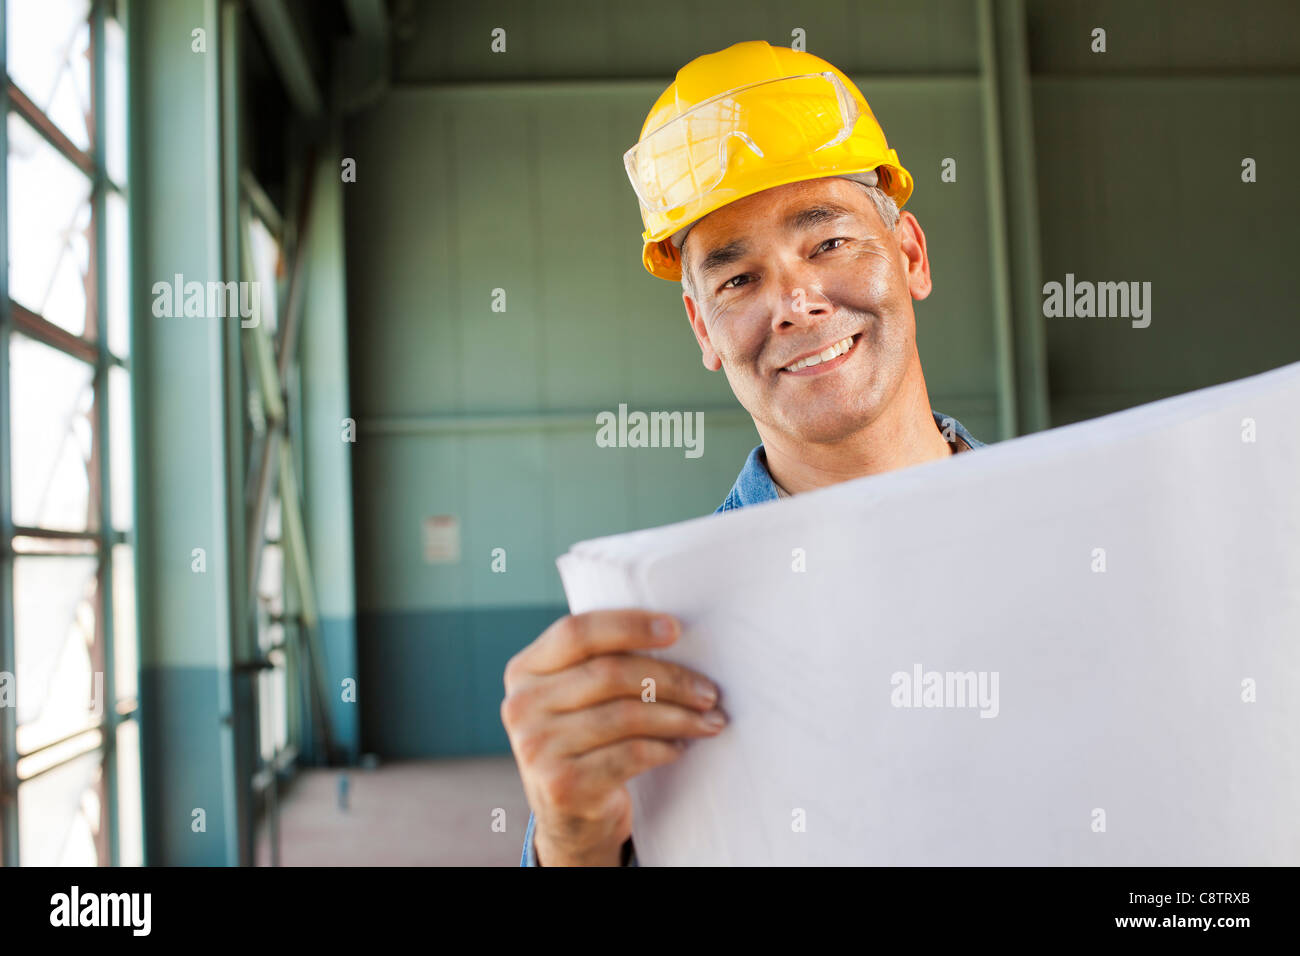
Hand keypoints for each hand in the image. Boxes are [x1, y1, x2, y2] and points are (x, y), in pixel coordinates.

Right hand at [501, 609, 726, 865]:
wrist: (570, 817)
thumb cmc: (586, 739)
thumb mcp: (577, 696)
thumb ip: (601, 662)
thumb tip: (674, 633)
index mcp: (524, 670)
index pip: (577, 632)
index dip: (629, 625)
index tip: (676, 629)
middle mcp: (521, 706)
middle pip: (608, 674)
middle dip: (670, 679)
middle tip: (709, 692)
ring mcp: (537, 747)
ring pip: (626, 716)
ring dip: (679, 717)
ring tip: (709, 720)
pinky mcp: (562, 785)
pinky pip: (630, 754)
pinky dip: (664, 748)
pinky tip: (680, 748)